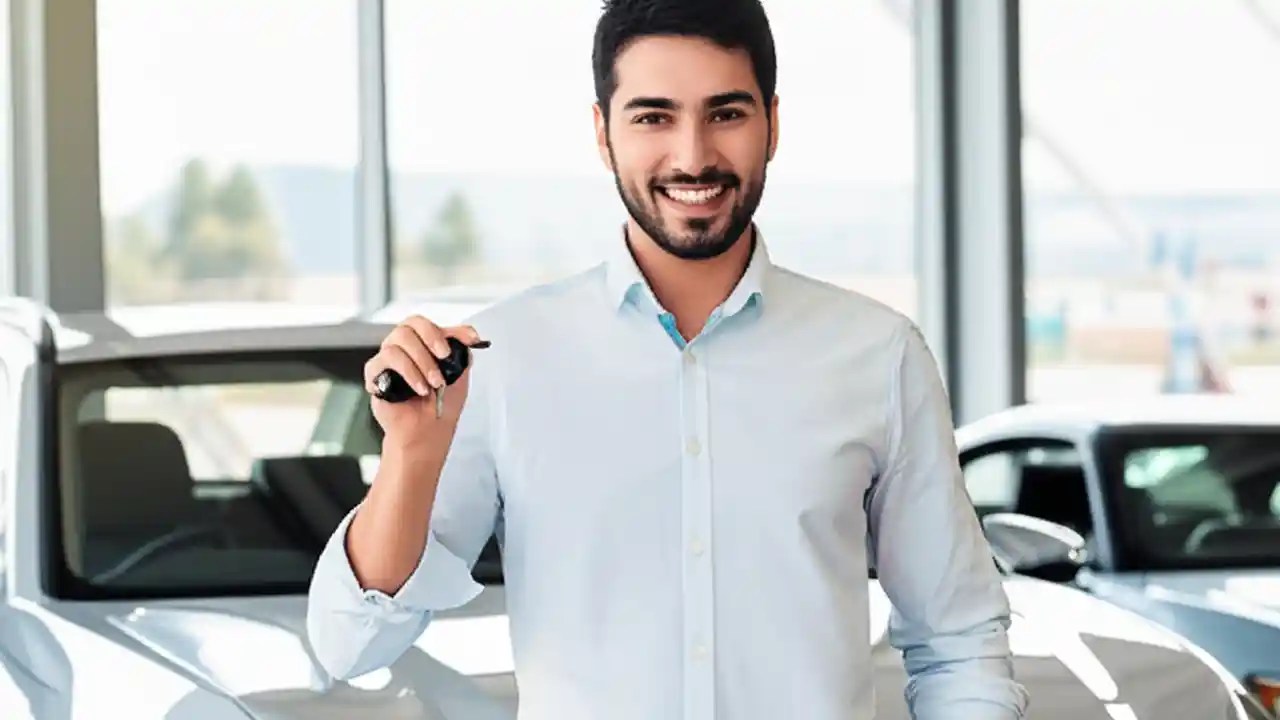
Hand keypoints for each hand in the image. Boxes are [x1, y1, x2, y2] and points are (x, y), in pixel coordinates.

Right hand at [364, 316, 483, 451]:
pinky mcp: (375, 372)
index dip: (454, 329)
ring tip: (433, 383)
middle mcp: (406, 348)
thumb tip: (466, 336)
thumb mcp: (460, 376)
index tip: (471, 339)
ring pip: (399, 338)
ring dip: (421, 361)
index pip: (435, 326)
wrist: (426, 433)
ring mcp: (389, 358)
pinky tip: (418, 388)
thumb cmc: (440, 408)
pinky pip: (387, 358)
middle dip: (432, 338)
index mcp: (425, 346)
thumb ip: (461, 352)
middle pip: (412, 323)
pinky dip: (408, 372)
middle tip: (444, 356)